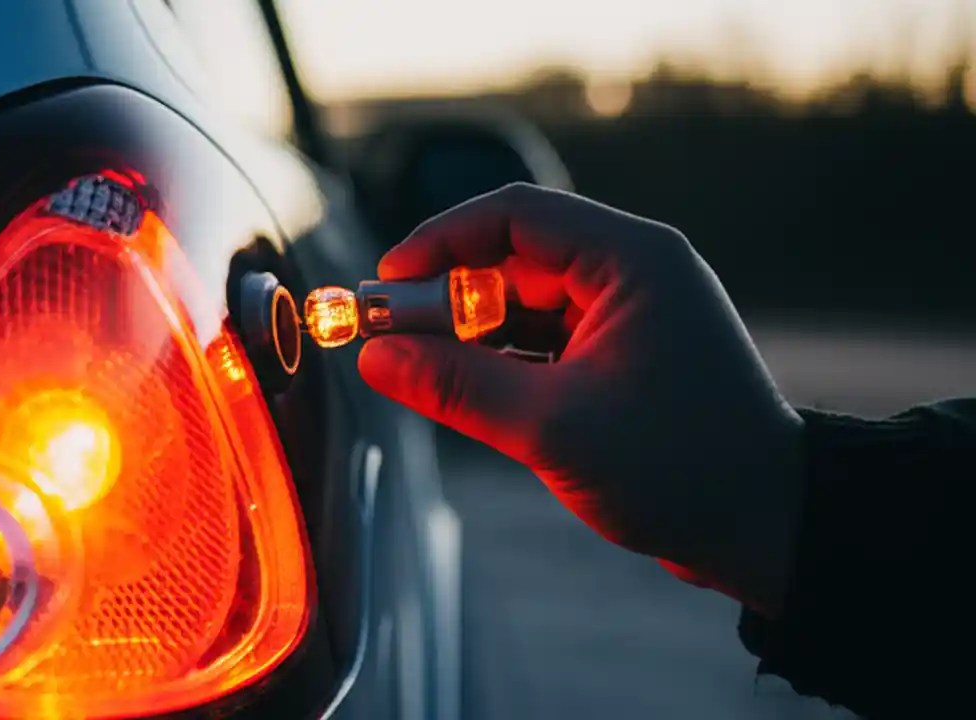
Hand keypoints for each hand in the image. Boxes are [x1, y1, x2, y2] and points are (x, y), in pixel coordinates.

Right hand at [358, 183, 804, 615]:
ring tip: (424, 377)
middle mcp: (631, 274)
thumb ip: (456, 387)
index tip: (388, 285)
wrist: (768, 528)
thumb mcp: (553, 427)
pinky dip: (502, 362)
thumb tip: (376, 358)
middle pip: (512, 259)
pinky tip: (468, 395)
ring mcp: (628, 316)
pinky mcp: (621, 357)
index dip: (440, 241)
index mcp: (631, 260)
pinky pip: (544, 341)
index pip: (515, 215)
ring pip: (523, 304)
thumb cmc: (682, 468)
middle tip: (391, 342)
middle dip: (447, 299)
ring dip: (472, 337)